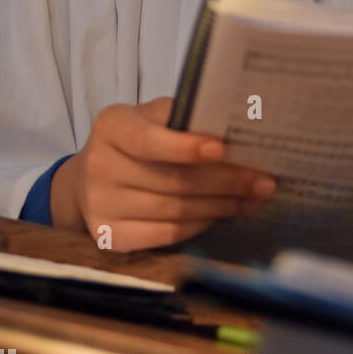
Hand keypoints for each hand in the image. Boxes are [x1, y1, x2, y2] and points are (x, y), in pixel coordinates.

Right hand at [50, 97, 275, 251]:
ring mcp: (102, 206)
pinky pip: (166, 234)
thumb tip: (236, 125)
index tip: (223, 148)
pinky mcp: (110, 237)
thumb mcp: (151, 116)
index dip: (186, 147)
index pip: (150, 141)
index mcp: (112, 126)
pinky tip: (221, 214)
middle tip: (263, 182)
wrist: (89, 179)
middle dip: (225, 182)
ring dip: (221, 206)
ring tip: (251, 199)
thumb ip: (182, 119)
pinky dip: (200, 225)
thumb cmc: (135, 139)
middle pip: (173, 181)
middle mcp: (100, 166)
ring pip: (175, 210)